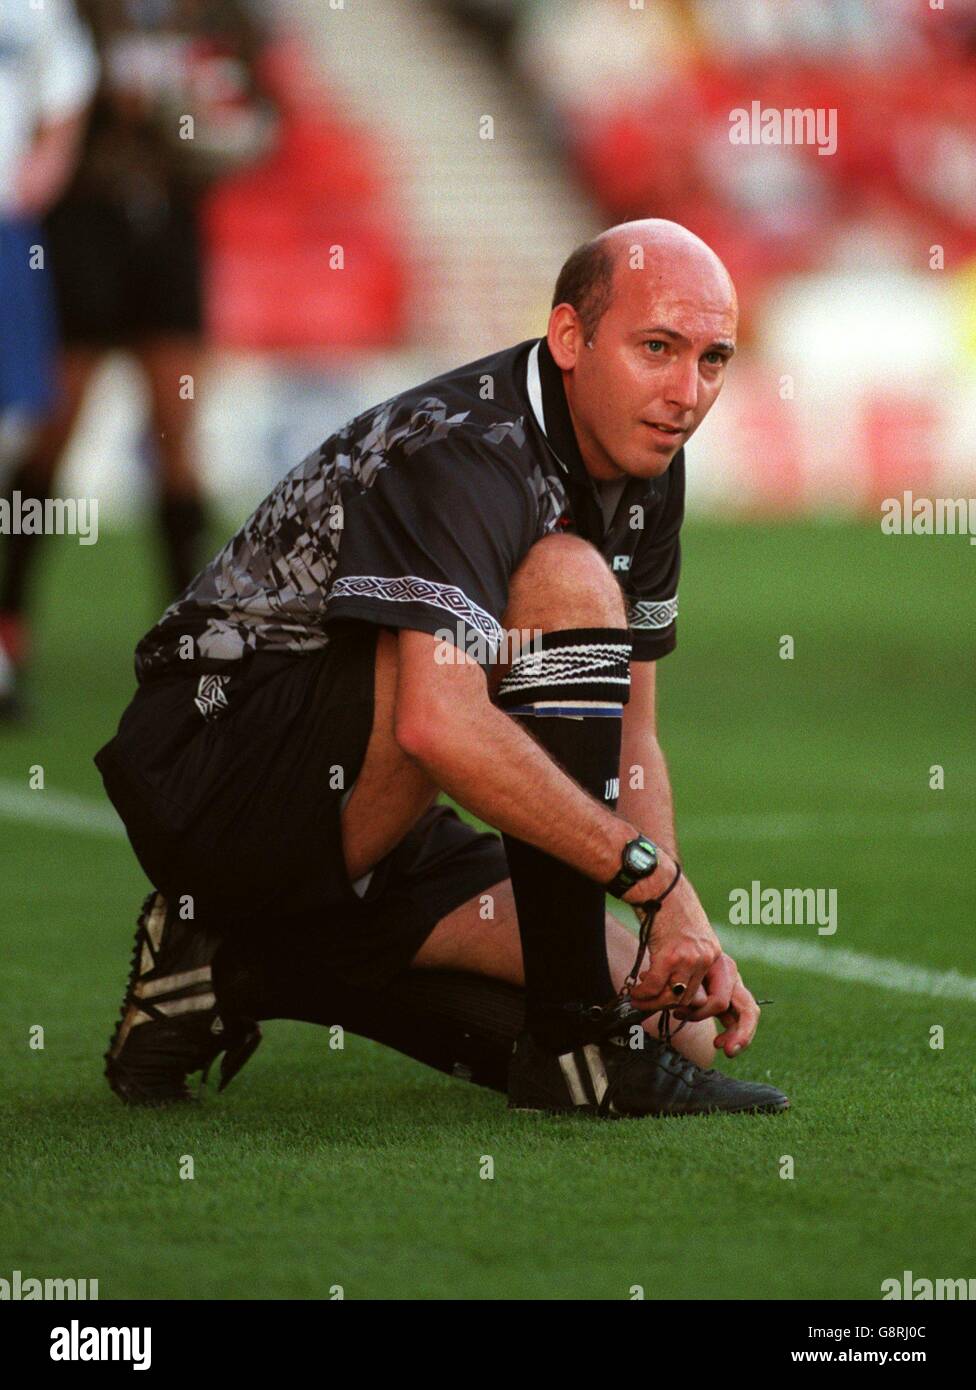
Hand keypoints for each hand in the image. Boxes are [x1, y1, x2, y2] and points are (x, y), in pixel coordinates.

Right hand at [622, 860, 721, 1011]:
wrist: (660, 884)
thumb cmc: (670, 907)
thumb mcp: (690, 936)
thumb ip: (689, 960)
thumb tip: (674, 987)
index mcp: (715, 955)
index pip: (717, 998)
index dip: (698, 1011)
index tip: (680, 1012)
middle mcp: (706, 958)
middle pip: (689, 999)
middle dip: (666, 1006)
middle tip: (649, 1003)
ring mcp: (689, 958)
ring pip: (672, 997)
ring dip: (652, 1002)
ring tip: (638, 999)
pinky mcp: (669, 955)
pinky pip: (655, 986)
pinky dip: (642, 993)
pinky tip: (635, 990)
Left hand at [672, 953, 760, 1056]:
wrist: (683, 937)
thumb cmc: (680, 948)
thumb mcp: (679, 964)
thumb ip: (682, 985)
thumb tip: (680, 1001)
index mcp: (723, 968)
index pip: (719, 1000)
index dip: (700, 1013)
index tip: (678, 1014)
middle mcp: (732, 978)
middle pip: (748, 1009)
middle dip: (742, 1033)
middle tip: (728, 1051)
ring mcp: (733, 988)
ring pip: (747, 1015)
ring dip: (739, 1035)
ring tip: (727, 1051)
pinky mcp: (729, 997)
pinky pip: (736, 1019)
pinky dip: (730, 1032)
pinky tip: (717, 1043)